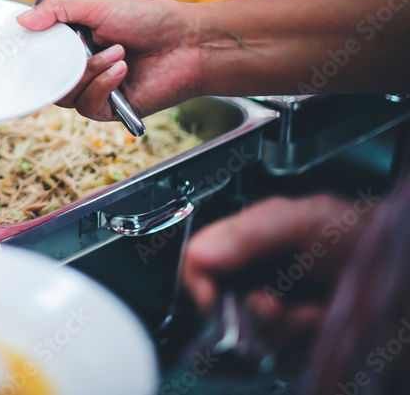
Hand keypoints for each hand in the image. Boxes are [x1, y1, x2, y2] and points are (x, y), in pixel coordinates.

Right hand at [16, 0, 202, 120]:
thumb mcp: (98, 6)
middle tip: (80, 45)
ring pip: (66, 93)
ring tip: (118, 53)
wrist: (190, 43)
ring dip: (90, 71)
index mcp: (75, 41)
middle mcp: (81, 66)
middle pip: (47, 76)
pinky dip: (102, 86)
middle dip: (63, 61)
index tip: (27, 41)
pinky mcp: (110, 109)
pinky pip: (87, 106)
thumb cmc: (150, 19)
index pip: (40, 51)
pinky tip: (122, 71)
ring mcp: (95, 88)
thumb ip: (57, 11)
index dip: (32, 49)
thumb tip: (21, 20)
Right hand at [182, 195, 369, 370]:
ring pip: (248, 342)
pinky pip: (280, 363)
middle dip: (251, 314)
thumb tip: (201, 254)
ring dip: (285, 332)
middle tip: (278, 304)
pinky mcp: (295, 350)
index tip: (216, 298)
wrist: (403, 275)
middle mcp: (253, 283)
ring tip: (316, 312)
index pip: (195, 263)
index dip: (200, 283)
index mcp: (245, 245)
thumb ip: (251, 232)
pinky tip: (323, 330)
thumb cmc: (362, 237)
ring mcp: (273, 320)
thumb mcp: (304, 220)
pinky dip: (303, 351)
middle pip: (216, 311)